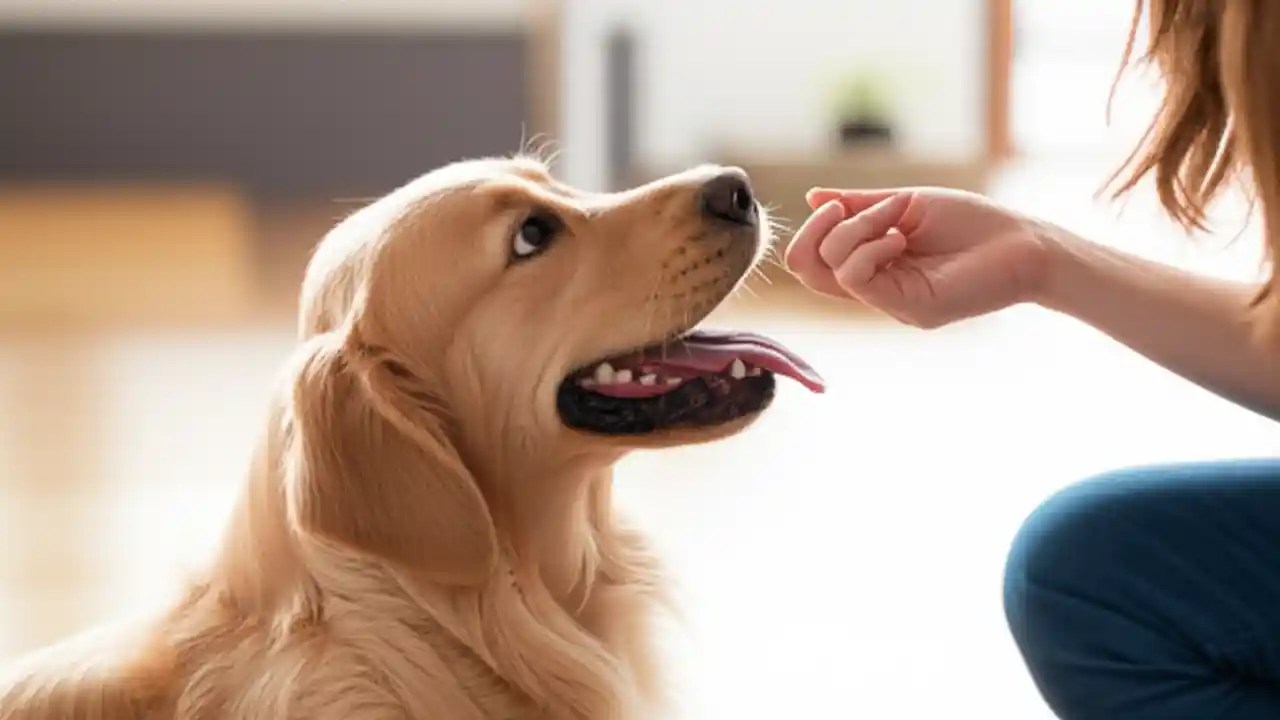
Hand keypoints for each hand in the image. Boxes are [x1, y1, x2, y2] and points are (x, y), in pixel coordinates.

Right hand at [785, 187, 1051, 327]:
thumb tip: (813, 198)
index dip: (811, 227)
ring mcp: (891, 302)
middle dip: (816, 229)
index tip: (837, 202)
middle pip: (806, 270)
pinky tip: (901, 237)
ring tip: (895, 219)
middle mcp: (876, 288)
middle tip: (844, 208)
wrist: (1025, 243)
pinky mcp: (911, 309)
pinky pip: (860, 279)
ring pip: (831, 271)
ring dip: (855, 230)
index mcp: (873, 264)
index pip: (813, 259)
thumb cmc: (973, 223)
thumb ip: (859, 204)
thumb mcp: (906, 203)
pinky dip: (871, 247)